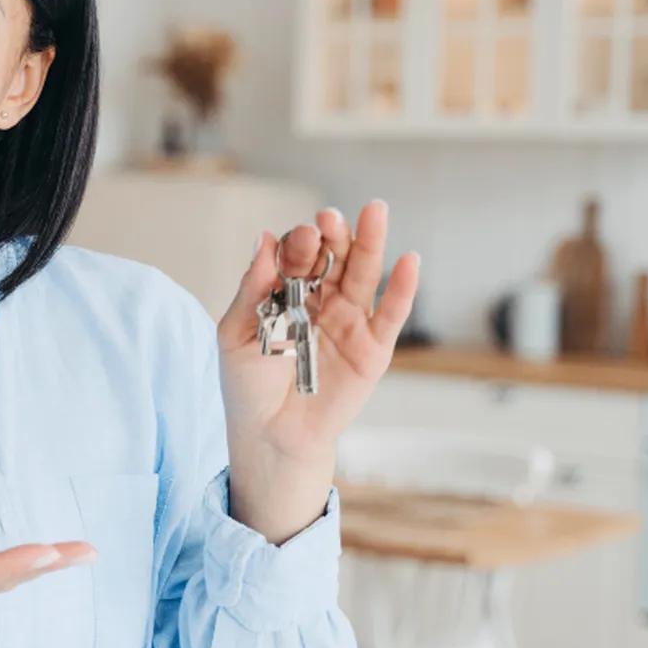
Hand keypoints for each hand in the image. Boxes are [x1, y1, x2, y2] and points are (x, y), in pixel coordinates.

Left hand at [216, 200, 420, 542]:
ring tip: (375, 213)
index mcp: (286, 292)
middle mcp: (321, 300)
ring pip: (364, 275)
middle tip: (329, 217)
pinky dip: (403, 288)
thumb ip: (252, 290)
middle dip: (333, 235)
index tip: (300, 234)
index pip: (297, 256)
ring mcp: (350, 321)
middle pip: (333, 257)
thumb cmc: (248, 384)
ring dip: (370, 243)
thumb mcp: (237, 333)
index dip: (299, 243)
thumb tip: (263, 239)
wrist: (270, 434)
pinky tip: (409, 260)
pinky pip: (392, 314)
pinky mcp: (374, 348)